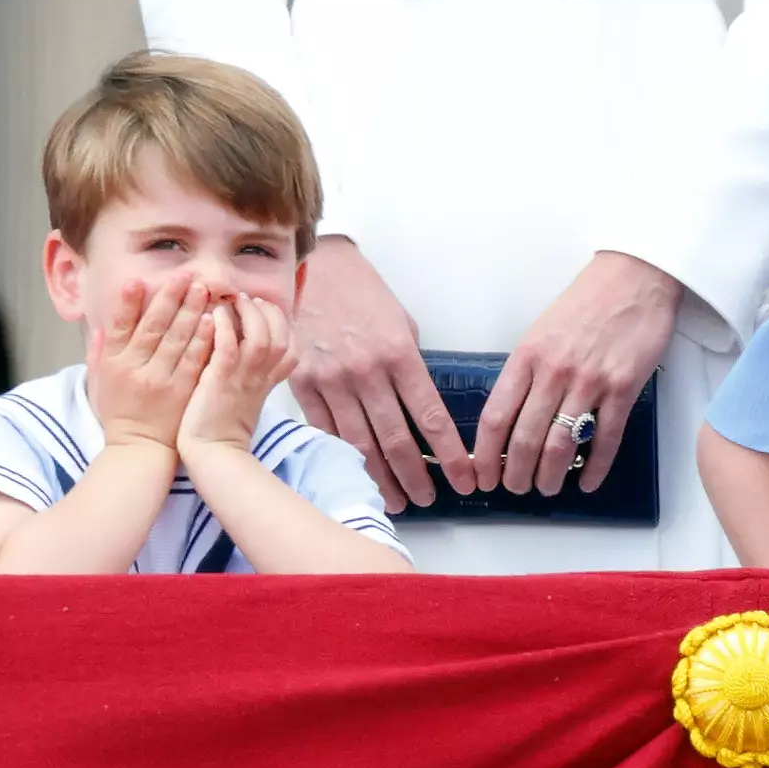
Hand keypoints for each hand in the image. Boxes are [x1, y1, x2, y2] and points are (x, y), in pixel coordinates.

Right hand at [83, 274, 214, 452]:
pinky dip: (203, 339)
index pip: (119, 328)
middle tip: (184, 275)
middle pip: (153, 328)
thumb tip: (102, 325)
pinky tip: (212, 320)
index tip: (136, 281)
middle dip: (169, 299)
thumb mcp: (99, 383)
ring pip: (177, 340)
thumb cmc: (118, 413)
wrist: (138, 450)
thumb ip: (99, 353)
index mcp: (114, 365)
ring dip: (190, 312)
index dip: (127, 304)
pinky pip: (194, 361)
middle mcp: (135, 370)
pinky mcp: (182, 392)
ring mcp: (160, 381)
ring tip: (202, 289)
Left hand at [179, 296, 296, 455]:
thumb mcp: (246, 397)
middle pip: (281, 337)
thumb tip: (242, 344)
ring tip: (236, 301)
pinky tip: (217, 314)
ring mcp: (242, 379)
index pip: (290, 348)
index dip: (283, 324)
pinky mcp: (220, 381)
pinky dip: (225, 327)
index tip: (266, 309)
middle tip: (250, 299)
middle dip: (269, 312)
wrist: (212, 455)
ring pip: (260, 338)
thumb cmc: (222, 428)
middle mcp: (260, 378)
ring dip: (250, 314)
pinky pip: (229, 347)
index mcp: (268, 382)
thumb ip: (251, 373)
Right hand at [286, 240, 473, 508]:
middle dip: (415, 477)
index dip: (449, 456)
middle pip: (396, 440)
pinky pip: (327, 431)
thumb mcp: (400, 321)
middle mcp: (367, 372)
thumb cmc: (361, 291)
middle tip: (428, 500)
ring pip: (361, 444)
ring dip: (381, 478)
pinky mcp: (304, 384)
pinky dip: (343, 457)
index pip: (431, 417)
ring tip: (395, 501)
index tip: (465, 479)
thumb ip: (408, 365)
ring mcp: (333, 381)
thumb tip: (417, 406)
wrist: (312, 266)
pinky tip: (356, 475)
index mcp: (400, 353)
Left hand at [480, 251, 678, 497]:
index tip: (482, 476)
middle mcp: (555, 371)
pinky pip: (605, 439)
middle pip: (525, 440)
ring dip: (550, 477)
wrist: (634, 277)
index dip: (484, 455)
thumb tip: (512, 415)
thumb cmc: (586, 302)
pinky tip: (587, 482)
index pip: (496, 416)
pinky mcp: (624, 388)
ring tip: (546, 487)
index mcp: (528, 355)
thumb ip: (527, 371)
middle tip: (515, 488)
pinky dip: (595, 468)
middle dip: (516, 475)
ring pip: (560, 446)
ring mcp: (590, 381)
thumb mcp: (540, 330)